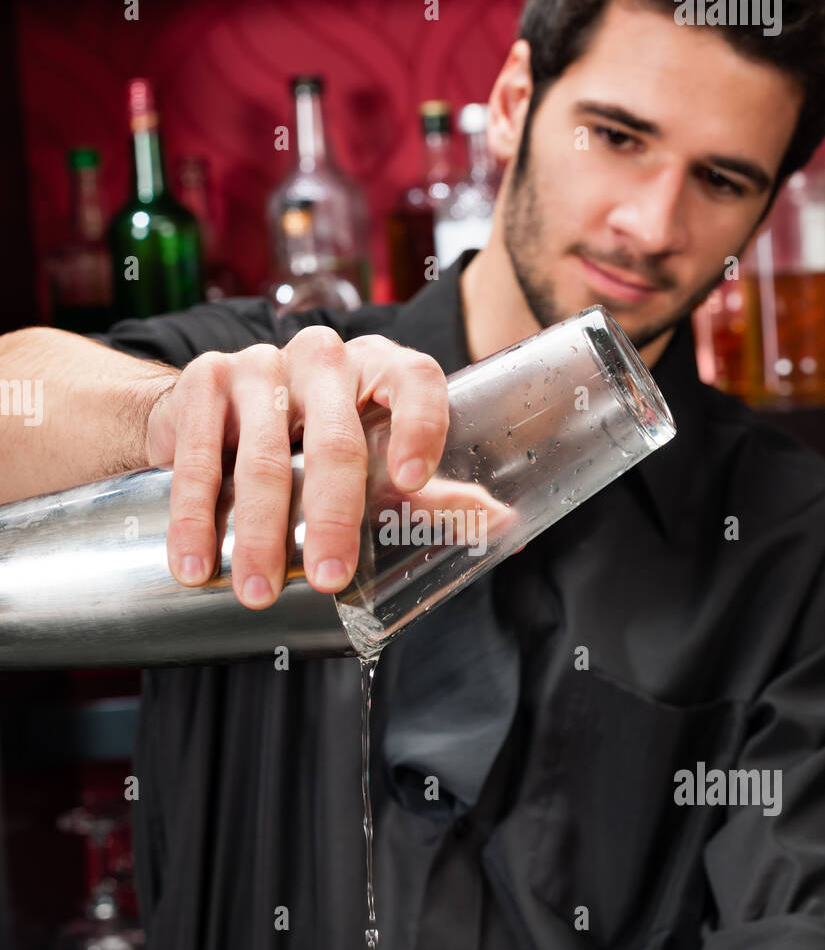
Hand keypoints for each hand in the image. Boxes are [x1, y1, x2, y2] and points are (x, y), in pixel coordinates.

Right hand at [143, 330, 449, 609]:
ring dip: (257, 533)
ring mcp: (259, 365)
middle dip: (331, 519)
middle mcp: (324, 358)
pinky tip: (195, 562)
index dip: (422, 425)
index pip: (415, 380)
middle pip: (336, 440)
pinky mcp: (204, 381)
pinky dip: (195, 517)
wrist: (214, 414)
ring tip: (257, 590)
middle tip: (329, 579)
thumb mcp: (373, 463)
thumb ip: (428, 496)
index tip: (415, 480)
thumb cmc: (313, 443)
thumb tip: (504, 526)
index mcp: (380, 369)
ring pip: (262, 456)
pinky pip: (197, 454)